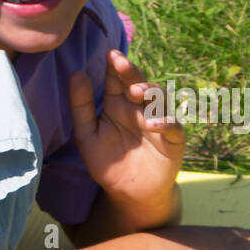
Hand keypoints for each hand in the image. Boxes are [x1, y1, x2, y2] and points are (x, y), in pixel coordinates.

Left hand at [70, 50, 184, 221]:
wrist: (128, 194)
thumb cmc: (108, 162)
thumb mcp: (87, 135)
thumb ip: (81, 106)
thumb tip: (76, 72)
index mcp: (118, 102)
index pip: (117, 78)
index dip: (115, 65)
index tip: (110, 54)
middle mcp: (139, 107)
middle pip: (138, 82)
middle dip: (132, 71)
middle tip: (122, 63)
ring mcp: (158, 121)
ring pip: (160, 99)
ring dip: (150, 92)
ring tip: (136, 91)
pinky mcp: (173, 140)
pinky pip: (173, 127)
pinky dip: (165, 122)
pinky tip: (152, 123)